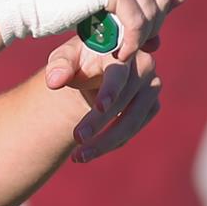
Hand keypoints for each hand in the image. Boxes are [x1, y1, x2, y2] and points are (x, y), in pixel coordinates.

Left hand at [43, 36, 162, 163]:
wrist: (96, 67)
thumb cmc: (80, 59)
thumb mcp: (66, 58)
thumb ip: (59, 66)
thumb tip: (54, 81)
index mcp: (123, 48)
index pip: (119, 72)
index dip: (111, 90)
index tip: (99, 108)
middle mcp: (144, 66)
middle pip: (125, 101)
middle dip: (99, 123)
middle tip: (77, 138)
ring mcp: (152, 87)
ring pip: (132, 121)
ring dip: (106, 142)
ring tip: (78, 157)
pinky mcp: (152, 105)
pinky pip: (134, 129)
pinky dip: (113, 142)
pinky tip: (90, 151)